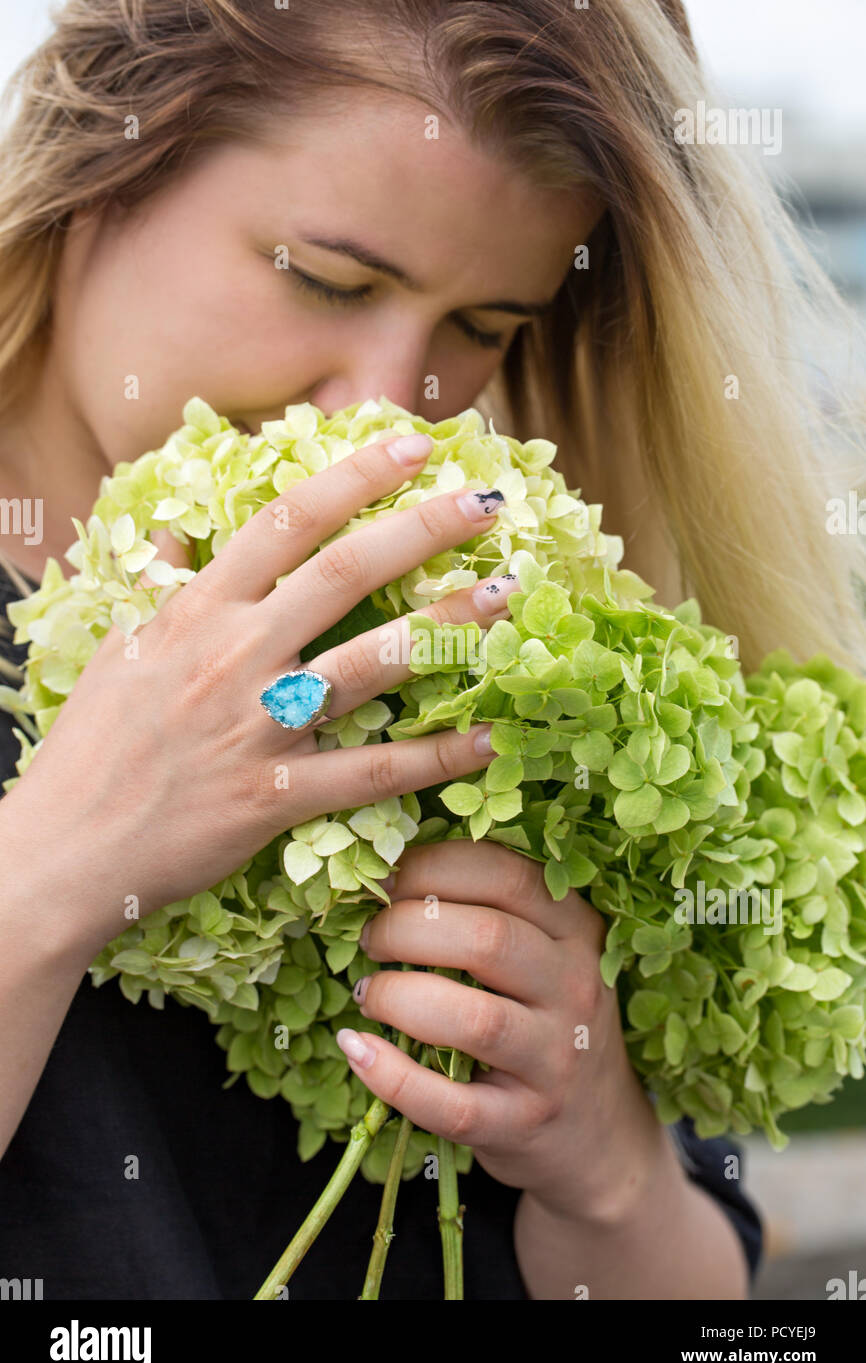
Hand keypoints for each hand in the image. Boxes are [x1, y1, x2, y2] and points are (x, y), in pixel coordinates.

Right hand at [2, 435, 518, 956]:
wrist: (65, 848)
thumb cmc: (90, 749)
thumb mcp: (118, 649)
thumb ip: (161, 584)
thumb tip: (180, 529)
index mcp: (197, 611)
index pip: (287, 521)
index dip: (354, 476)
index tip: (411, 445)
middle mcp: (235, 654)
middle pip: (346, 572)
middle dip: (424, 528)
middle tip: (486, 503)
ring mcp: (260, 725)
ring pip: (372, 660)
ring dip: (448, 624)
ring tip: (506, 596)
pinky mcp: (277, 795)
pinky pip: (373, 773)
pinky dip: (435, 757)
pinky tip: (486, 737)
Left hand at [337, 839, 661, 1222]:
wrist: (597, 1133)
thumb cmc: (546, 1022)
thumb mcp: (545, 956)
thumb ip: (490, 912)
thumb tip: (387, 875)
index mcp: (577, 931)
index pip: (507, 876)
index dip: (434, 867)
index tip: (386, 881)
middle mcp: (575, 990)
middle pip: (487, 939)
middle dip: (406, 928)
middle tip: (371, 940)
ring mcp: (553, 1062)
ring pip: (473, 1019)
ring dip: (399, 997)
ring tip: (369, 994)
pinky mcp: (522, 1124)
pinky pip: (450, 1103)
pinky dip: (392, 1076)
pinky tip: (357, 1049)